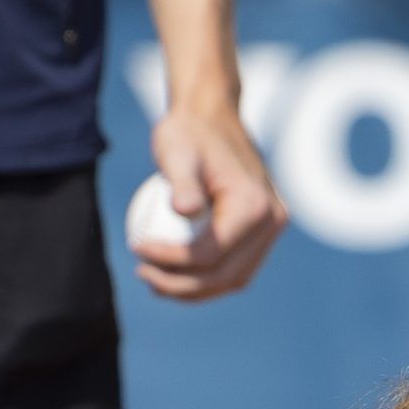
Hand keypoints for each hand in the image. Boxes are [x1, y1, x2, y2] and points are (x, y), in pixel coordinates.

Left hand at [133, 103, 287, 300]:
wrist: (213, 119)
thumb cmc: (189, 133)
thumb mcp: (178, 151)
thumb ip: (183, 182)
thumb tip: (184, 211)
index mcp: (256, 207)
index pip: (210, 253)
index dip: (169, 260)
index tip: (136, 247)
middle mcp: (273, 223)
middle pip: (225, 275)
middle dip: (181, 286)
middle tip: (142, 274)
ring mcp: (272, 230)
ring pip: (234, 278)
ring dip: (195, 289)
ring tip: (156, 281)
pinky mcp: (264, 232)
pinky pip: (237, 266)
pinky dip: (207, 278)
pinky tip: (175, 274)